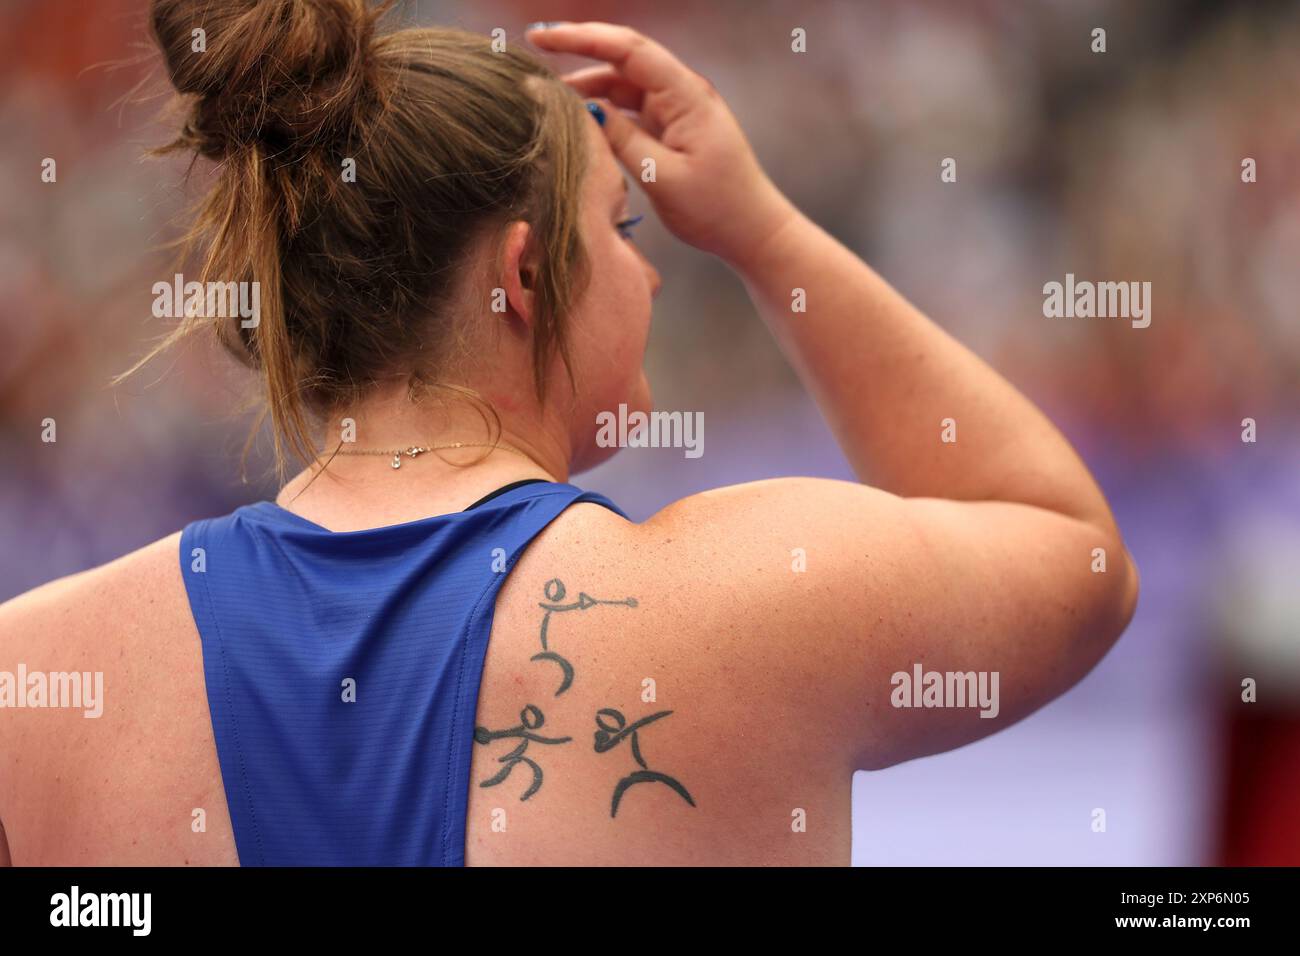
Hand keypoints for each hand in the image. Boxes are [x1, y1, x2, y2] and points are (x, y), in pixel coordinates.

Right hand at [526, 21, 796, 267]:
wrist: (752, 232)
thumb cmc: (717, 208)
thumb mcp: (663, 177)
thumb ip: (622, 141)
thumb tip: (584, 109)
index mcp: (686, 96)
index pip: (628, 49)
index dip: (583, 37)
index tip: (543, 37)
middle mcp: (681, 93)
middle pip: (623, 57)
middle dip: (579, 48)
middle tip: (535, 47)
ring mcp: (676, 109)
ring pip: (623, 84)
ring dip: (587, 85)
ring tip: (546, 95)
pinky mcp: (671, 128)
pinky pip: (630, 108)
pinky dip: (602, 109)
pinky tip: (576, 118)